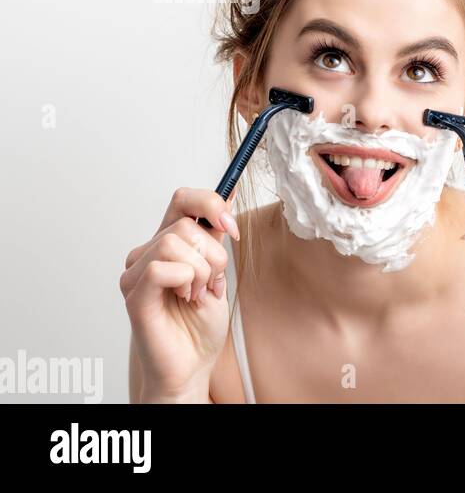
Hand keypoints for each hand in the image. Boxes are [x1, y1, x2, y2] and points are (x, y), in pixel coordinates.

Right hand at [121, 188, 237, 401]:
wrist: (192, 366)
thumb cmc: (200, 325)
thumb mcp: (219, 272)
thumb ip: (216, 237)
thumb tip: (228, 197)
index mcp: (168, 243)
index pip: (183, 200)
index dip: (210, 204)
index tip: (231, 227)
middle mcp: (147, 254)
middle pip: (185, 224)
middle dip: (214, 255)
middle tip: (214, 283)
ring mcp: (136, 274)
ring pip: (174, 243)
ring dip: (202, 271)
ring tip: (198, 294)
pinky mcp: (134, 295)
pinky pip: (160, 268)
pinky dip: (185, 280)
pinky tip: (186, 298)